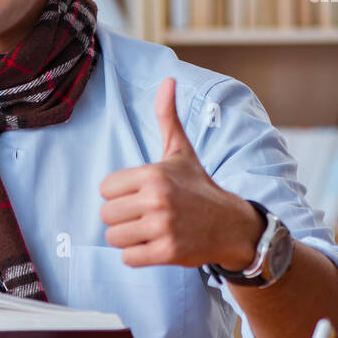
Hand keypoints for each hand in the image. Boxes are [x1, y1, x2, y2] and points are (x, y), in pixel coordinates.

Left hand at [98, 77, 263, 270]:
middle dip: (121, 218)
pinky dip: (137, 255)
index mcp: (153, 174)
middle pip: (106, 215)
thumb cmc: (199, 187)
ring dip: (128, 238)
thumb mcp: (181, 151)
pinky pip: (128, 258)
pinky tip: (155, 245)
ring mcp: (163, 227)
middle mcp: (157, 199)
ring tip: (149, 230)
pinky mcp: (167, 252)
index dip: (119, 194)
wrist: (232, 225)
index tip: (139, 195)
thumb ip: (167, 117)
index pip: (105, 189)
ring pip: (114, 238)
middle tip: (145, 216)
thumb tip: (168, 79)